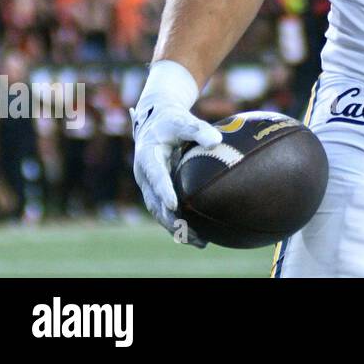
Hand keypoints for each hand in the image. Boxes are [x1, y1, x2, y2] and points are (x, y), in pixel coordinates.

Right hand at [131, 97, 221, 246]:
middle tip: (189, 232)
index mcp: (147, 156)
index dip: (163, 190)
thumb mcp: (183, 121)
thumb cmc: (173, 121)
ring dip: (177, 228)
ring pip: (160, 212)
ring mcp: (149, 186)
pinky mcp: (157, 191)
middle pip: (154, 202)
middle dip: (170, 219)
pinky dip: (180, 223)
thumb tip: (217, 141)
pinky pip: (166, 211)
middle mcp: (145, 175)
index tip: (173, 205)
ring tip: (200, 242)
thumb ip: (198, 129)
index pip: (155, 175)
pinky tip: (200, 236)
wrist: (157, 122)